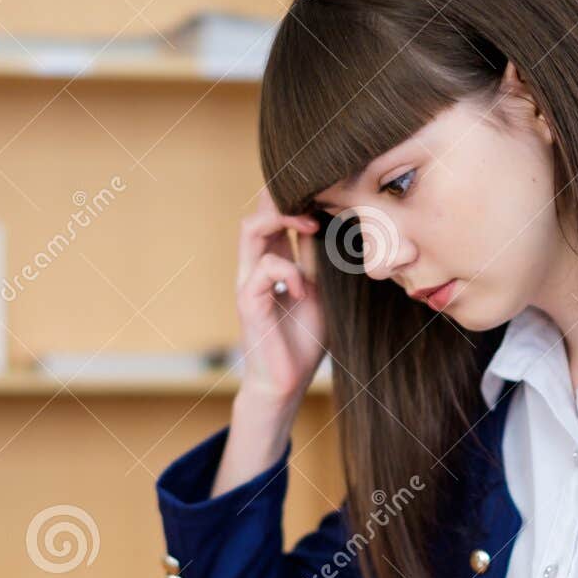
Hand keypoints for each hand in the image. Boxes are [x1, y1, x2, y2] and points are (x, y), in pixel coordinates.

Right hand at [233, 188, 325, 406]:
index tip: (321, 193)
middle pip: (256, 214)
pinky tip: (302, 291)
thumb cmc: (302, 341)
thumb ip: (316, 264)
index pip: (271, 218)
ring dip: (282, 221)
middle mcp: (254, 269)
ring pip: (251, 230)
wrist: (286, 383)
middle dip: (282, 199)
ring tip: (310, 227)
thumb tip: (330, 229)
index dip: (289, 199)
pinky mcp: (248, 303)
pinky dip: (289, 273)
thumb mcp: (318, 293)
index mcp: (271, 265)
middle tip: (315, 201)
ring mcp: (248, 284)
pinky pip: (264, 268)